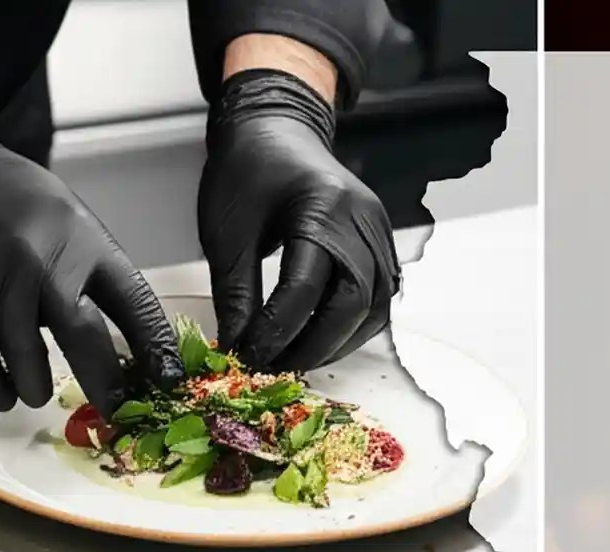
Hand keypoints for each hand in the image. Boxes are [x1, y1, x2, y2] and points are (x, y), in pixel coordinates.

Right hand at [0, 99, 183, 416]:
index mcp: (84, 241)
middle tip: (116, 410)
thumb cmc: (16, 198)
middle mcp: (43, 264)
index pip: (134, 301)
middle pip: (82, 336)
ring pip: (25, 359)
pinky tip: (6, 392)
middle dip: (105, 382)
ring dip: (37, 387)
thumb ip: (98, 272)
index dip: (156, 347)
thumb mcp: (74, 221)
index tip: (170, 379)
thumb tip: (128, 334)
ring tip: (41, 395)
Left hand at [198, 68, 399, 369]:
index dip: (277, 331)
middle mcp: (362, 220)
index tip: (248, 356)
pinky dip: (354, 323)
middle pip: (355, 303)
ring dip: (339, 341)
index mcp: (322, 208)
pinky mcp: (381, 242)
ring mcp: (379, 231)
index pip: (306, 288)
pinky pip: (381, 295)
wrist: (276, 128)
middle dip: (316, 345)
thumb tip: (239, 346)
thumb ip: (236, 293)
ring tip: (298, 357)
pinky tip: (323, 335)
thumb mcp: (228, 231)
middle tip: (277, 366)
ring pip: (376, 306)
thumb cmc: (248, 170)